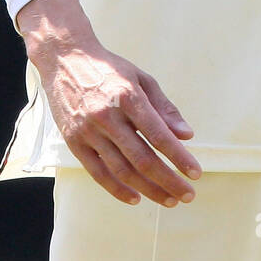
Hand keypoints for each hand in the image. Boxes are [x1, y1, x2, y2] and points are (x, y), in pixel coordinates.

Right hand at [17, 0, 201, 206]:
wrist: (65, 60)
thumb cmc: (109, 69)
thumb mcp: (141, 79)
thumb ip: (164, 108)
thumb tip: (186, 135)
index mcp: (127, 96)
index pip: (158, 135)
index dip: (179, 157)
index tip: (195, 172)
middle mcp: (107, 116)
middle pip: (142, 159)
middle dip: (168, 180)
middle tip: (188, 195)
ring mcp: (88, 131)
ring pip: (121, 170)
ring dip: (148, 190)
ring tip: (169, 200)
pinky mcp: (74, 142)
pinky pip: (97, 173)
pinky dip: (117, 189)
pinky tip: (136, 198)